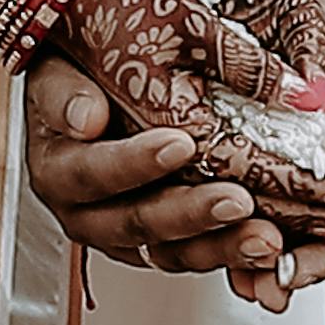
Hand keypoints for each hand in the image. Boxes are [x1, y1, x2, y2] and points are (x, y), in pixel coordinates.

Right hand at [25, 60, 294, 288]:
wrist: (91, 91)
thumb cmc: (80, 73)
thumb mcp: (65, 67)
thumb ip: (69, 91)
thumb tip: (84, 117)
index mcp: (57, 167)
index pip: (90, 173)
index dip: (133, 163)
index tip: (180, 144)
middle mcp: (84, 210)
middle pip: (135, 222)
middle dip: (190, 213)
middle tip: (237, 200)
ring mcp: (122, 231)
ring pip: (169, 251)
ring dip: (220, 246)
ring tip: (265, 237)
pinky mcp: (158, 243)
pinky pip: (193, 256)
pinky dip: (230, 252)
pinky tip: (267, 244)